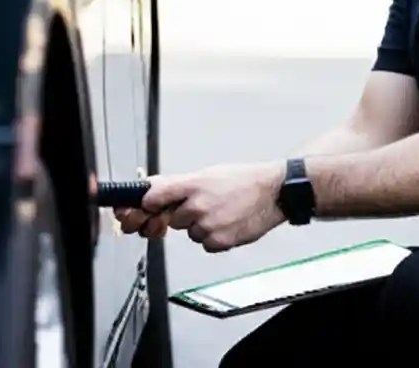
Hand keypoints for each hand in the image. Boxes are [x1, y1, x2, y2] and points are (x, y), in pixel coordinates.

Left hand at [123, 162, 286, 252]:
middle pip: (173, 220)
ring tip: (220, 212)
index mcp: (192, 184)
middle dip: (182, 216)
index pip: (154, 196)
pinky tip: (227, 223)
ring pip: (190, 233)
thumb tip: (151, 189)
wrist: (272, 192)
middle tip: (202, 206)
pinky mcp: (220, 241)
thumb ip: (178, 184)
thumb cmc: (241, 180)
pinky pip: (206, 245)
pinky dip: (214, 238)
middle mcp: (198, 204)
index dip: (148, 205)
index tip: (146, 208)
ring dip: (200, 227)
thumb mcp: (207, 174)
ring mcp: (209, 224)